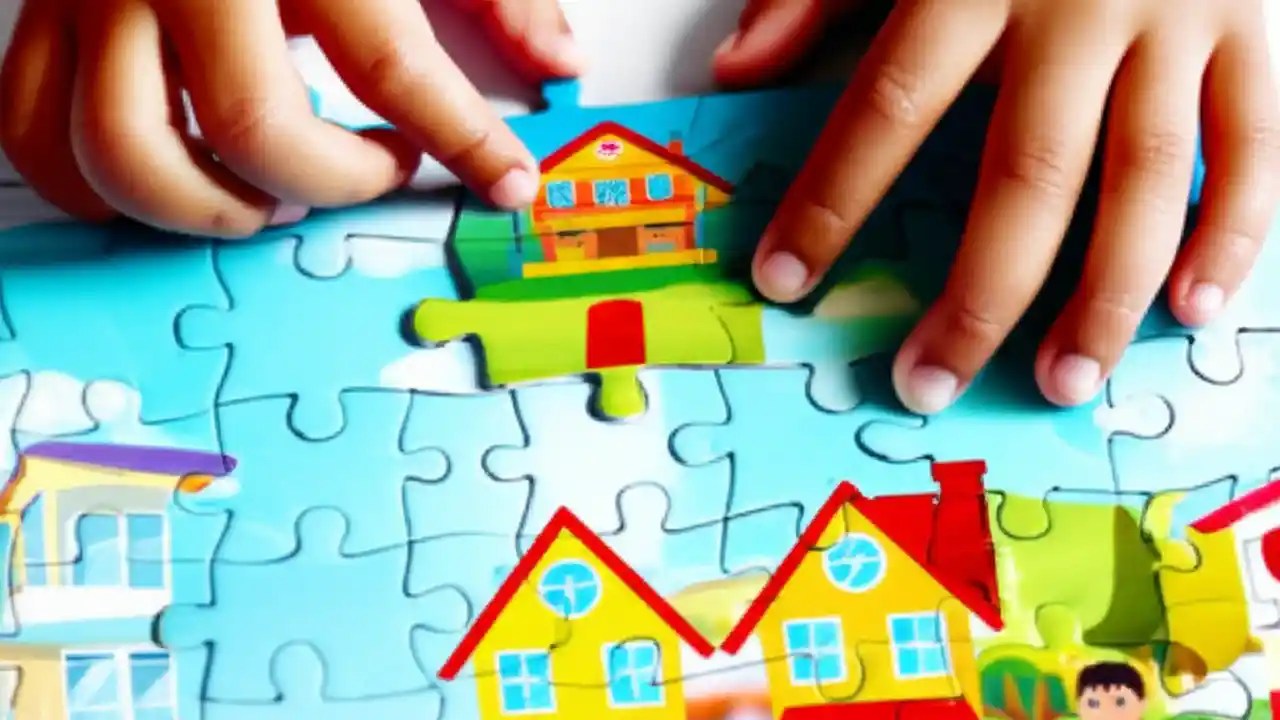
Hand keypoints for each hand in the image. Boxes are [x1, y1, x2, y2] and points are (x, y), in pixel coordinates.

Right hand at [0, 0, 579, 236]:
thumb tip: (556, 60)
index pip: (395, 67)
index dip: (465, 142)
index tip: (509, 185)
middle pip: (253, 130)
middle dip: (332, 183)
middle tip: (374, 171)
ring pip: (125, 152)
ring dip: (211, 209)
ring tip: (270, 196)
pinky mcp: (41, 12)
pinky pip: (35, 136)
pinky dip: (94, 191)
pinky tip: (168, 188)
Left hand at [716, 0, 1279, 412]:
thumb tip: (735, 68)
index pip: (887, 109)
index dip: (830, 202)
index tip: (784, 280)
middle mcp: (1080, 6)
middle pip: (1026, 176)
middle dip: (975, 296)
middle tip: (926, 385)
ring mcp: (1180, 19)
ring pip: (1148, 179)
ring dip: (1106, 294)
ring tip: (1061, 383)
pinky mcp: (1259, 26)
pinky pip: (1258, 142)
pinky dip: (1235, 228)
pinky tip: (1194, 309)